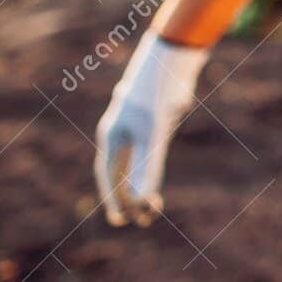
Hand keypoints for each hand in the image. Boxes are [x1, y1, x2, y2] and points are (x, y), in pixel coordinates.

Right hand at [93, 36, 209, 226]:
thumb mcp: (156, 133)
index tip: (120, 220)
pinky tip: (157, 181)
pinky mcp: (153, 121)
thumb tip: (145, 200)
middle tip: (141, 220)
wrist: (172, 60)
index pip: (109, 175)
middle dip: (128, 197)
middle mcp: (120, 132)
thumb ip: (150, 166)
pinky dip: (150, 170)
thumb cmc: (159, 94)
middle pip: (119, 172)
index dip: (113, 198)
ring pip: (134, 163)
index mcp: (113, 135)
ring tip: (154, 207)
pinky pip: (146, 152)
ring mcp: (135, 126)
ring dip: (142, 185)